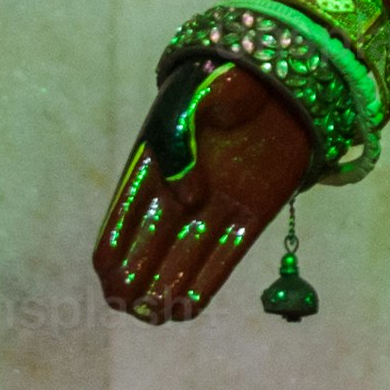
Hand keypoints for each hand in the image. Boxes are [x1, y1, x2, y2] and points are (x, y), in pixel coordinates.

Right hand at [92, 57, 321, 323]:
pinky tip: (187, 308)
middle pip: (153, 241)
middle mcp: (184, 189)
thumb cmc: (226, 77)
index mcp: (156, 161)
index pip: (127, 211)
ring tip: (155, 315)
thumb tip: (186, 198)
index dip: (115, 244)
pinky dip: (208, 281)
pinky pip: (227, 253)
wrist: (283, 74)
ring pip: (187, 255)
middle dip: (137, 274)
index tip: (106, 274)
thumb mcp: (191, 94)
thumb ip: (176, 138)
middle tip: (126, 304)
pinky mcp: (256, 213)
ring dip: (168, 286)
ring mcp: (219, 203)